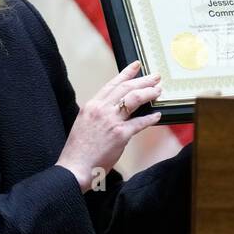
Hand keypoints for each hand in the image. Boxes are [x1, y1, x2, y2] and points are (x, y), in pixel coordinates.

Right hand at [56, 62, 161, 191]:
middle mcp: (101, 109)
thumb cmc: (78, 150)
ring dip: (149, 93)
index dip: (126, 73)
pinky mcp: (120, 135)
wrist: (75, 167)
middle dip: (143, 81)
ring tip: (158, 91)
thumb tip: (114, 109)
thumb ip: (98, 114)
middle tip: (155, 77)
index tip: (136, 65)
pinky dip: (151, 118)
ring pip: (134, 99)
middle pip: (126, 88)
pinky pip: (140, 122)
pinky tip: (157, 115)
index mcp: (92, 105)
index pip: (112, 84)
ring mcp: (111, 121)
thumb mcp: (84, 123)